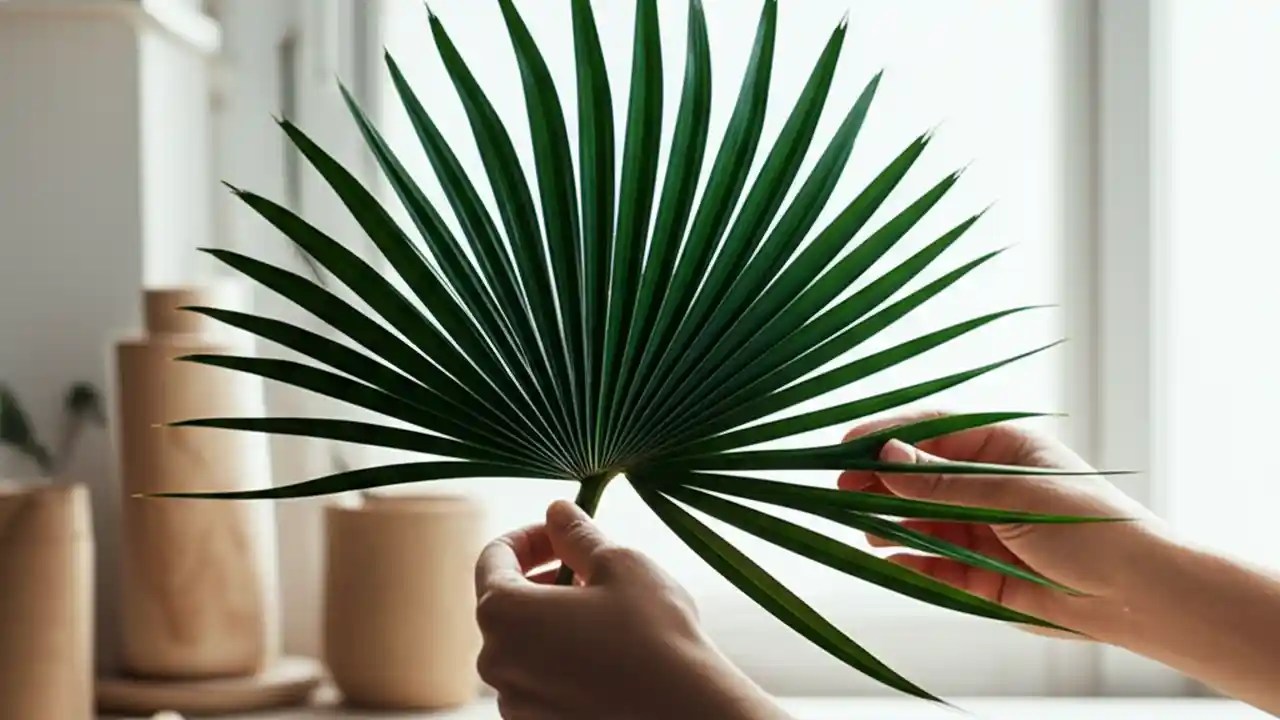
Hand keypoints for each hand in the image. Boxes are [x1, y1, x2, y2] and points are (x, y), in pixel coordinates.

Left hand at [474, 500, 785, 719]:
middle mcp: (495, 663)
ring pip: (523, 645)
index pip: (493, 557)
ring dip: (552, 621)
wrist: (686, 714)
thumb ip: (577, 533)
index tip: (562, 533)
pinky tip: (606, 655)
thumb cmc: (654, 635)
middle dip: (543, 578)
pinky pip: (539, 682)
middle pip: (505, 603)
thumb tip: (557, 511)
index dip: (528, 536)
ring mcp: (515, 703)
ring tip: (604, 613)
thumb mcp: (619, 564)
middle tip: (589, 569)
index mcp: (503, 613)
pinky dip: (560, 660)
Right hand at [839, 410, 1167, 640]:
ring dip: (889, 521)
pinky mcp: (981, 572)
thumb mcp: (1012, 494)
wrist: (1139, 595)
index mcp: (1002, 447)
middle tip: (839, 488)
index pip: (933, 429)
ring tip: (865, 528)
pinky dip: (909, 562)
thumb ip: (944, 482)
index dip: (889, 434)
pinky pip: (934, 563)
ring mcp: (982, 528)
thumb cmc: (1091, 525)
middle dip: (879, 480)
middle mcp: (987, 484)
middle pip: (918, 476)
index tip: (848, 444)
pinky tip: (890, 560)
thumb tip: (885, 456)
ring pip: (920, 519)